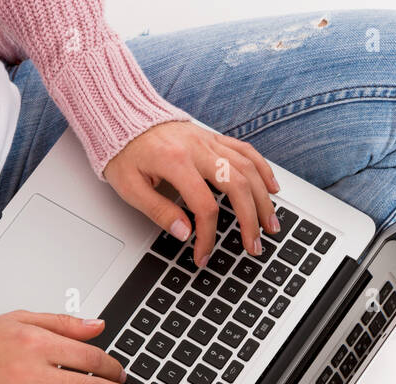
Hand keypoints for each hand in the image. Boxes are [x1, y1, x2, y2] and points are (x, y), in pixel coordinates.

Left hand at [105, 120, 281, 267]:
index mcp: (175, 161)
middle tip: (255, 245)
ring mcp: (209, 141)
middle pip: (237, 185)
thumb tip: (184, 233)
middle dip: (250, 219)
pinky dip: (263, 169)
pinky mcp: (213, 138)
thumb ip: (158, 211)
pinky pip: (246, 151)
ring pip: (248, 168)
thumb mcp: (130, 187)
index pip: (204, 206)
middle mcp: (198, 148)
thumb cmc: (124, 152)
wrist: (123, 116)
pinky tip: (272, 188)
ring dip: (263, 199)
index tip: (203, 254)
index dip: (207, 235)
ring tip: (270, 224)